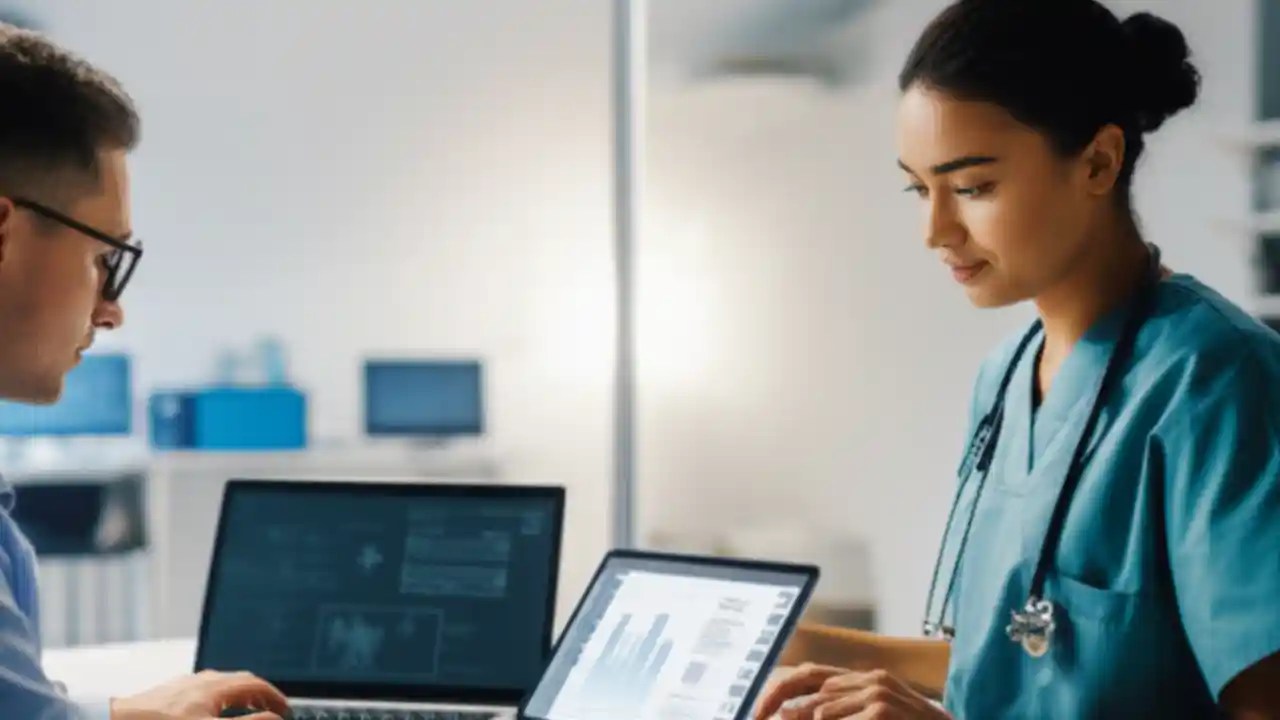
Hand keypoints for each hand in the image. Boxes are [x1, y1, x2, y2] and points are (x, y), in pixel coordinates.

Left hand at [110, 670, 289, 718]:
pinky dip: (217, 701)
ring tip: (243, 712)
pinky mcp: (165, 695)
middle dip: (258, 694)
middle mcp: (200, 681)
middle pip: (238, 681)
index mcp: (214, 687)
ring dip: (237, 697)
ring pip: (218, 686)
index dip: (275, 697)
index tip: (284, 710)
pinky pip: (201, 693)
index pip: (256, 684)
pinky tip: (207, 715)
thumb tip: (274, 717)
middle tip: (269, 710)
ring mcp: (181, 687)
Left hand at [757, 666, 950, 719]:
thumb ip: (836, 713)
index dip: (777, 692)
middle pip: (811, 696)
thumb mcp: (870, 718)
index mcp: (864, 679)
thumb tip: (789, 714)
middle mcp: (870, 679)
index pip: (808, 676)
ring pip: (821, 712)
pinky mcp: (882, 709)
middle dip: (789, 715)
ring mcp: (878, 692)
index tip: (757, 713)